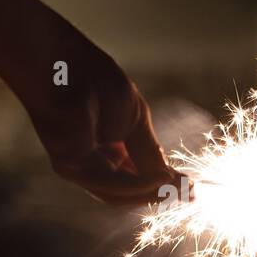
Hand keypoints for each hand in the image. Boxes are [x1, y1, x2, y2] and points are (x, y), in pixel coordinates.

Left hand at [24, 53, 179, 205]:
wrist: (63, 62)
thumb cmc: (94, 80)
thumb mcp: (135, 118)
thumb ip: (149, 151)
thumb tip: (171, 180)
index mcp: (108, 148)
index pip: (138, 175)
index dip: (164, 184)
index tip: (193, 188)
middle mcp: (93, 162)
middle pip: (129, 192)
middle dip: (161, 194)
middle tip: (192, 194)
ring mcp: (80, 166)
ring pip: (119, 195)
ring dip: (152, 193)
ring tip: (181, 190)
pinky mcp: (70, 165)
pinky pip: (109, 183)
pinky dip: (136, 184)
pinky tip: (159, 179)